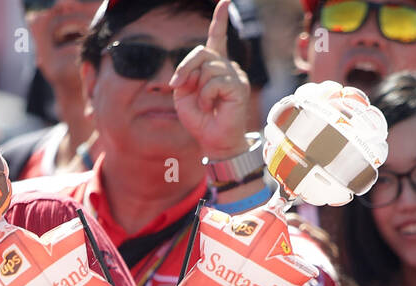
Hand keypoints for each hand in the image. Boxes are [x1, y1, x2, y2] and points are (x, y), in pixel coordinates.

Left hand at [171, 0, 250, 159]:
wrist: (213, 140)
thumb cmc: (200, 118)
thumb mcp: (184, 93)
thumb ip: (186, 74)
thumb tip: (197, 67)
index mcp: (214, 66)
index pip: (217, 38)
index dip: (220, 20)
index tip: (225, 1)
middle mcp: (227, 66)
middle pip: (201, 52)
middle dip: (185, 68)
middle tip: (178, 86)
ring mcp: (234, 75)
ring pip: (206, 68)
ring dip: (198, 89)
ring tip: (205, 105)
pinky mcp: (237, 86)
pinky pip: (213, 82)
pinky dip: (205, 96)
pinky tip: (212, 106)